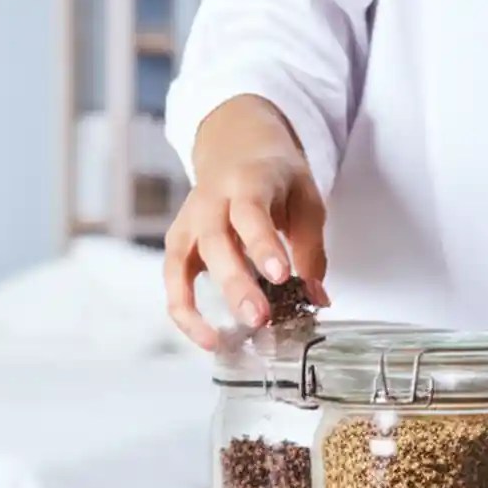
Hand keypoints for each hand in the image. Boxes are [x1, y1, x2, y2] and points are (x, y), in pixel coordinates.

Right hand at [164, 95, 330, 349]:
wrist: (235, 147)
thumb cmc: (273, 178)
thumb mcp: (305, 198)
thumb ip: (311, 248)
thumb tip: (315, 298)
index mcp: (246, 182)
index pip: (250, 212)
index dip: (262, 244)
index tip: (280, 275)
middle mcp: (209, 201)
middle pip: (215, 243)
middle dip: (235, 284)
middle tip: (259, 318)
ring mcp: (188, 223)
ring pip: (182, 264)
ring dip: (198, 305)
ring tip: (221, 340)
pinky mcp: (177, 244)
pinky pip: (172, 281)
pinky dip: (183, 311)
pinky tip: (206, 338)